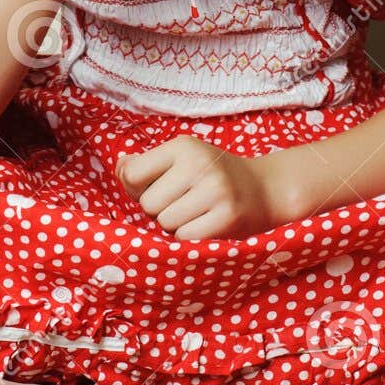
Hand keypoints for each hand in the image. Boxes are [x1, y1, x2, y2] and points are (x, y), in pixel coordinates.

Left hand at [116, 136, 292, 239]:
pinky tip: (206, 224)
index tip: (156, 187)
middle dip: (159, 210)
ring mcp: (215, 191)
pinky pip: (184, 238)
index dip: (137, 188)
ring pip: (165, 223)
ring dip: (175, 225)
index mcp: (184, 146)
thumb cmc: (213, 175)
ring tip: (195, 213)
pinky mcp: (226, 218)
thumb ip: (146, 165)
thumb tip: (118, 169)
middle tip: (182, 203)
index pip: (133, 174)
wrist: (265, 189)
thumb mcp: (182, 159)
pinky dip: (190, 237)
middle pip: (148, 204)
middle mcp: (199, 164)